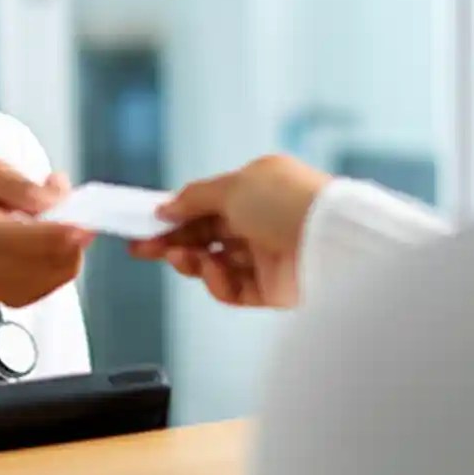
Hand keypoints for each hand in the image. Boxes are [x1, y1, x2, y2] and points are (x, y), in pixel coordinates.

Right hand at [0, 161, 92, 333]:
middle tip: (68, 204)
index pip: (15, 239)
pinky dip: (65, 257)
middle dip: (71, 233)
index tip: (84, 224)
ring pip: (58, 271)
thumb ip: (19, 183)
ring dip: (70, 243)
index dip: (55, 235)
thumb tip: (55, 197)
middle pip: (44, 260)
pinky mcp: (16, 299)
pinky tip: (47, 240)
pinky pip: (58, 280)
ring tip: (48, 219)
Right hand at [130, 155, 330, 307]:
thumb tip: (167, 206)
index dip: (177, 212)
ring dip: (192, 261)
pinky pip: (234, 289)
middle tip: (143, 247)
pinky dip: (217, 283)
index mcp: (259, 188)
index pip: (209, 202)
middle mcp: (264, 220)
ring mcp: (270, 255)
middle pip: (208, 234)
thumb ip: (193, 198)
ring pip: (216, 263)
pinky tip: (211, 272)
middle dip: (174, 240)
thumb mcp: (231, 185)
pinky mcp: (275, 289)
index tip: (148, 222)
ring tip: (179, 257)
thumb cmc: (289, 202)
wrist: (330, 240)